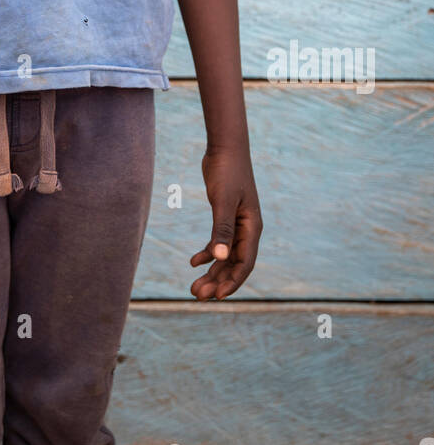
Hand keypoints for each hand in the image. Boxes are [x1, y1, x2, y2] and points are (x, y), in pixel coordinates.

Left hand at [190, 145, 262, 299]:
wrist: (225, 147)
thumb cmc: (227, 171)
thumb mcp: (223, 201)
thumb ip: (222, 229)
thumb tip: (218, 258)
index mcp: (252, 228)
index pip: (244, 263)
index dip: (232, 282)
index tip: (216, 297)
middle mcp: (247, 229)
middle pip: (234, 264)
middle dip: (218, 281)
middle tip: (197, 295)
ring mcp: (237, 224)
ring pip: (225, 256)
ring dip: (211, 272)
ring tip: (194, 286)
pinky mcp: (225, 217)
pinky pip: (218, 242)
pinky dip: (207, 253)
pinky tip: (193, 262)